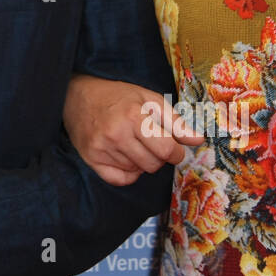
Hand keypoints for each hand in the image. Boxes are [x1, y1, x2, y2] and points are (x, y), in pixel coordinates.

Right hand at [63, 76, 202, 185]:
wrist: (77, 95)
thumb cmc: (117, 96)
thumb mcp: (149, 99)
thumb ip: (175, 121)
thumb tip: (198, 140)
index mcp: (134, 117)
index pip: (167, 150)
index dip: (176, 151)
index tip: (172, 146)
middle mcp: (116, 135)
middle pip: (154, 164)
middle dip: (159, 156)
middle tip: (151, 141)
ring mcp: (102, 149)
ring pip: (138, 171)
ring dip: (142, 161)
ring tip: (133, 143)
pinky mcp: (91, 159)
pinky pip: (120, 179)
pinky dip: (128, 172)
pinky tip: (125, 157)